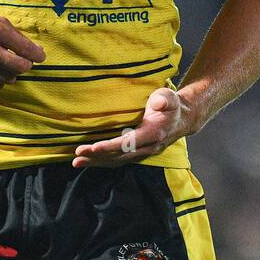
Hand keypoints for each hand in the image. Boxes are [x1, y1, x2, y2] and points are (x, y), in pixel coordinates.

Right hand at [0, 10, 45, 88]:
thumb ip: (16, 35)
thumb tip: (37, 51)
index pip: (25, 48)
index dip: (37, 55)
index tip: (40, 57)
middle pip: (19, 67)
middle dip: (26, 66)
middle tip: (25, 63)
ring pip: (7, 78)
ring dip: (12, 74)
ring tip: (7, 66)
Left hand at [71, 87, 194, 167]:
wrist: (182, 119)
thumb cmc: (171, 105)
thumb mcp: (170, 97)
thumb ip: (164, 99)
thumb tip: (157, 102)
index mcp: (154, 134)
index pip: (129, 143)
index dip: (111, 146)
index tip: (94, 146)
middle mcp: (148, 147)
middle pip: (119, 155)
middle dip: (97, 156)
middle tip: (78, 154)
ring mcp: (143, 152)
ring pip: (117, 161)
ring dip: (97, 162)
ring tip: (77, 161)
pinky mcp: (137, 153)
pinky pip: (118, 160)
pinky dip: (102, 161)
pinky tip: (89, 161)